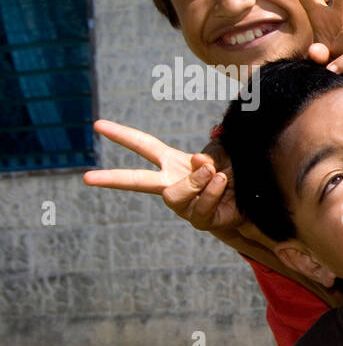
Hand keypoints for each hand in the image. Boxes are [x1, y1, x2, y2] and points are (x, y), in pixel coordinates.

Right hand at [82, 120, 243, 230]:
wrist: (253, 201)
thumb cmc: (234, 173)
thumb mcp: (222, 154)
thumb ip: (209, 154)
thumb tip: (198, 161)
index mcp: (173, 163)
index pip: (144, 146)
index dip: (122, 135)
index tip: (97, 126)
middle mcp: (172, 183)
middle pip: (137, 180)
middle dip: (112, 179)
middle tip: (86, 178)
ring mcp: (183, 204)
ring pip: (173, 194)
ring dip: (196, 180)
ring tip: (216, 174)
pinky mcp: (198, 219)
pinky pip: (199, 205)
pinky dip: (213, 190)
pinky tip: (222, 183)